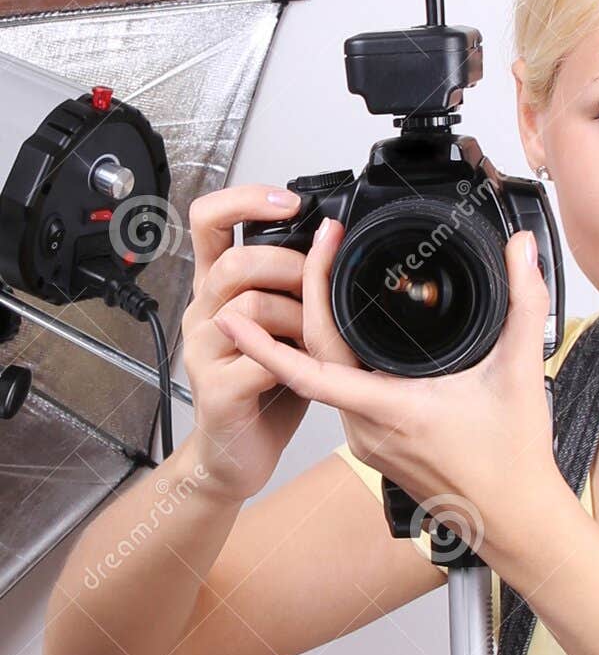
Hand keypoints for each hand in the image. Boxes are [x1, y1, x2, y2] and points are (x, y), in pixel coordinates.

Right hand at [180, 183, 310, 500]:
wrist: (237, 454)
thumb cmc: (266, 387)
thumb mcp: (287, 326)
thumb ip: (298, 289)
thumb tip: (339, 246)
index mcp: (217, 288)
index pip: (208, 220)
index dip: (245, 200)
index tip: (290, 202)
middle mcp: (203, 312)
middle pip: (235, 263)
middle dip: (289, 270)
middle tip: (316, 294)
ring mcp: (203, 351)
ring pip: (247, 307)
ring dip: (296, 319)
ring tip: (315, 339)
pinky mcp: (216, 390)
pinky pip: (256, 360)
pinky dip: (290, 361)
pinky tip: (303, 368)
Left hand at [211, 218, 568, 563]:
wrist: (516, 521)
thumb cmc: (514, 463)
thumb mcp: (522, 372)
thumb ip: (525, 302)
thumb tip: (522, 251)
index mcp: (391, 410)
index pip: (308, 371)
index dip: (266, 341)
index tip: (240, 309)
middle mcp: (368, 428)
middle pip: (312, 360)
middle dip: (302, 301)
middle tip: (313, 250)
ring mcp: (369, 441)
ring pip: (324, 378)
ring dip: (316, 333)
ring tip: (323, 282)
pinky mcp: (377, 447)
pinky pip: (340, 396)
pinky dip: (334, 361)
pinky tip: (346, 334)